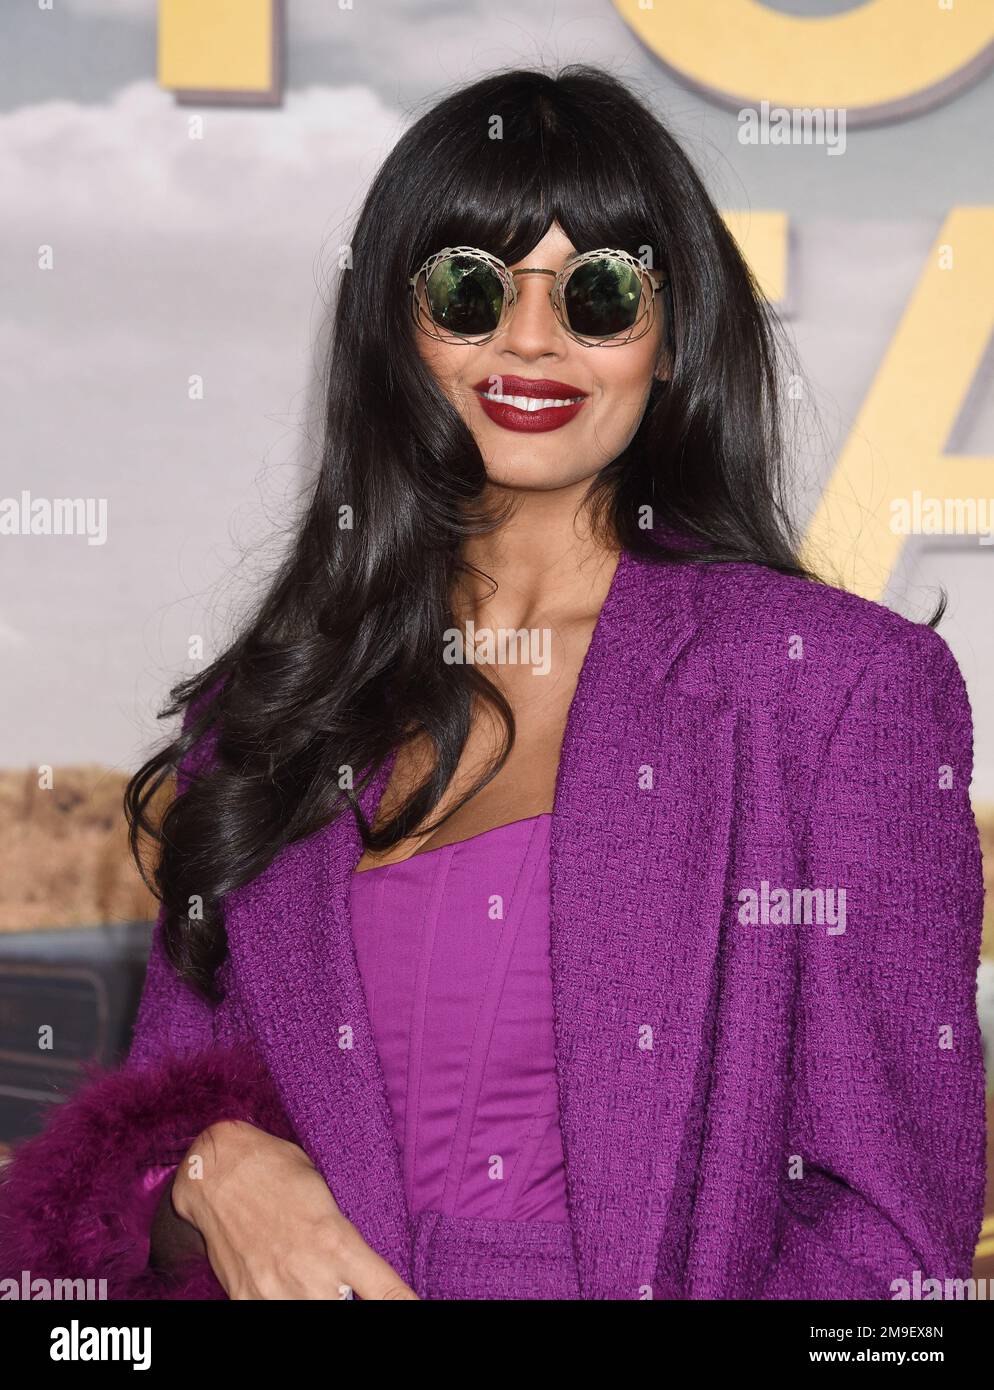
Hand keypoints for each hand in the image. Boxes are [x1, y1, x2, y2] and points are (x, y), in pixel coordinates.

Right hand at [172, 1120, 418, 1299]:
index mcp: (337, 1241)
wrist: (216, 1170)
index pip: (385, 1291)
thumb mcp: (324, 1193)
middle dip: (349, 1298)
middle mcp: (311, 1274)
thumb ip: (343, 1237)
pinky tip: (283, 1283)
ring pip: (311, 1311)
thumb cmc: (276, 1170)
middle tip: (341, 1278)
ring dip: (318, 1297)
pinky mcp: (245, 1299)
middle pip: (347, 1309)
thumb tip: (355, 1267)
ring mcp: (275, 1292)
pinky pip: (273, 1312)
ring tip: (311, 1276)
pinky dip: (282, 1299)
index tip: (415, 1306)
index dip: (405, 1303)